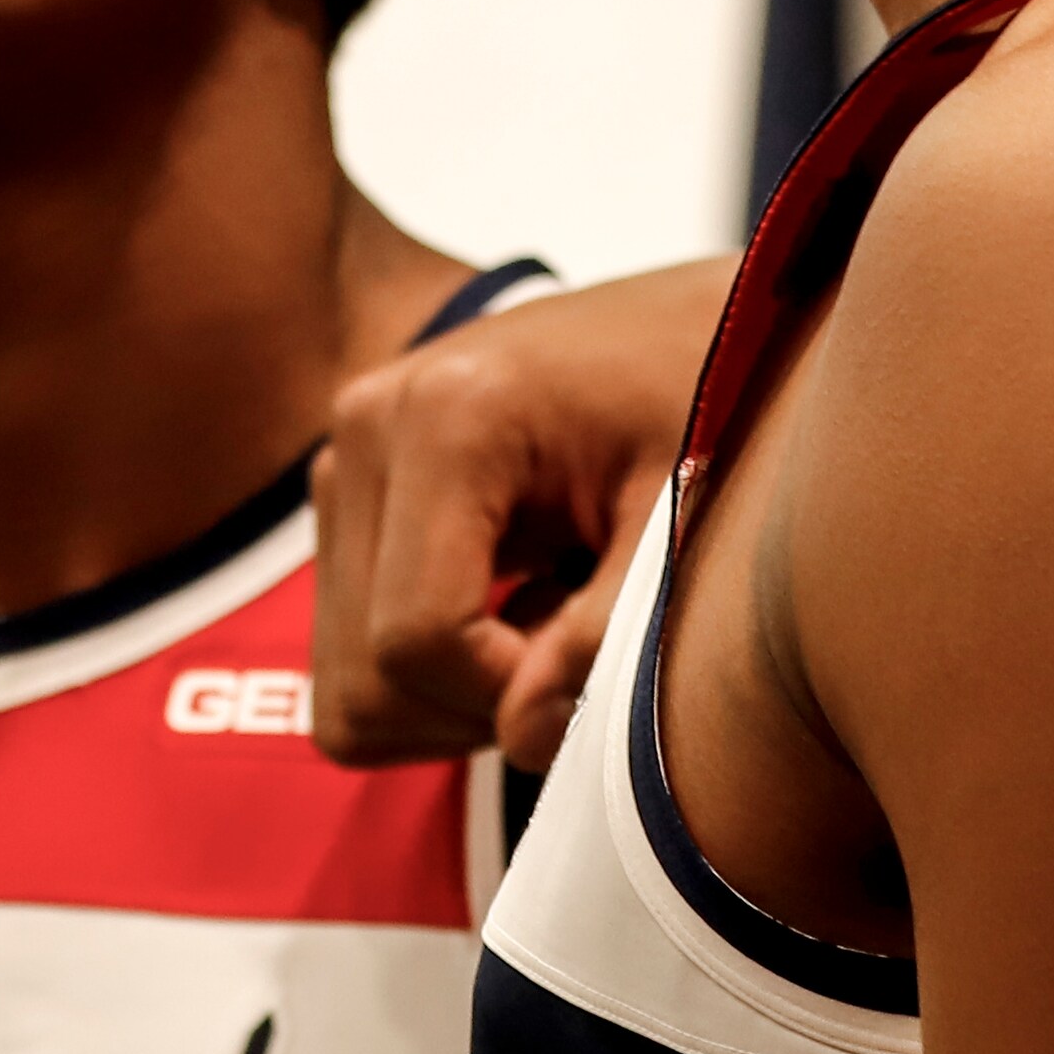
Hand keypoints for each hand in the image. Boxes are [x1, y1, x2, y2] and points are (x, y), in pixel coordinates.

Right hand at [312, 257, 724, 769]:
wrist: (697, 316)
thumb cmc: (709, 394)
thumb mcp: (683, 514)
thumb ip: (608, 635)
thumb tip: (527, 737)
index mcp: (447, 417)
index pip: (416, 640)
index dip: (510, 697)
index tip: (600, 672)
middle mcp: (366, 429)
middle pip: (364, 674)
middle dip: (477, 708)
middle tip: (581, 661)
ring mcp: (346, 459)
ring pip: (344, 679)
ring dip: (454, 697)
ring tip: (556, 627)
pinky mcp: (351, 490)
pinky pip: (351, 646)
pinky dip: (433, 669)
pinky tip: (520, 610)